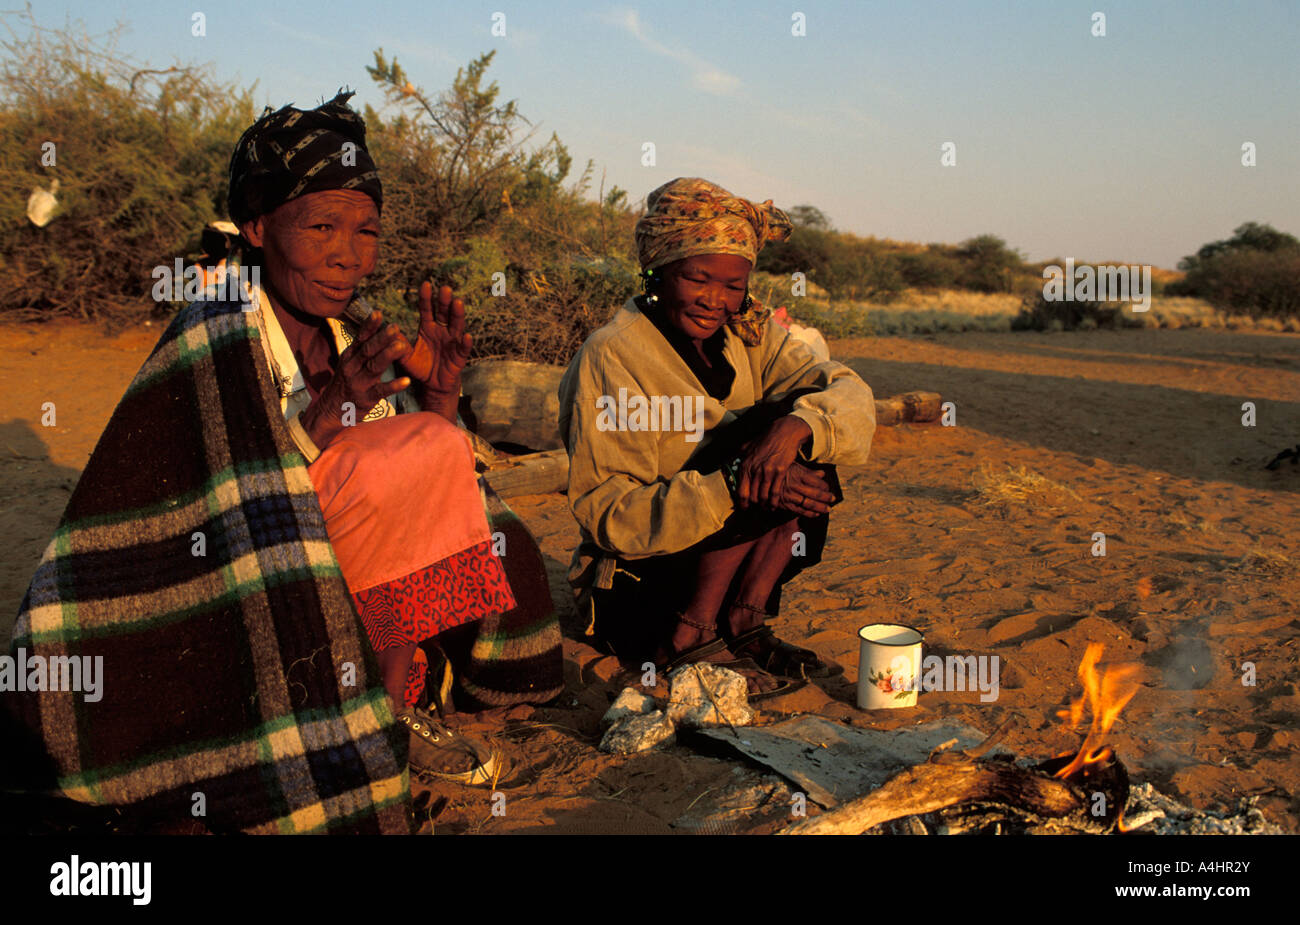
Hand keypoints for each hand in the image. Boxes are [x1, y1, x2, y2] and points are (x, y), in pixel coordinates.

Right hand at [300, 310, 411, 448]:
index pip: (360, 339)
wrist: (330, 411)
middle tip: (395, 327)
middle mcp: (352, 368)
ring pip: (373, 367)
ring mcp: (358, 384)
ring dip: (388, 356)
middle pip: (367, 351)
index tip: (378, 313)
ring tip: (402, 346)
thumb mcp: (348, 364)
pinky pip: (381, 391)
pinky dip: (393, 386)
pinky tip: (406, 381)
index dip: (369, 326)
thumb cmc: (344, 384)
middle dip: (381, 338)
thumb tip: (373, 326)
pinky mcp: (366, 399)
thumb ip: (361, 348)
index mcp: (349, 357)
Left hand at [401, 281, 471, 419]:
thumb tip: (385, 329)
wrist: (432, 385)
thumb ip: (397, 343)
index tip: (425, 284)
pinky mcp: (459, 356)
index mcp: (428, 327)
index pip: (427, 309)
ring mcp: (452, 342)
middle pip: (443, 313)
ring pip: (456, 325)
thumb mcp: (405, 355)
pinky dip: (466, 343)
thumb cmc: (419, 367)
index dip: (426, 298)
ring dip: (457, 314)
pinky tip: (467, 336)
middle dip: (444, 301)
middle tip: (444, 288)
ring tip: (458, 303)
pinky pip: (463, 349)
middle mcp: (441, 331)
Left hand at [736, 415, 813, 508]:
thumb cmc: (766, 439)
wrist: (784, 432)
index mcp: (745, 465)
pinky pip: (775, 492)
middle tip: (758, 510)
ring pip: (764, 496)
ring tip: (766, 509)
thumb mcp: (749, 445)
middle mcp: (754, 469)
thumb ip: (740, 454)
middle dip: (755, 506)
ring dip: (765, 505)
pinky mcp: (780, 471)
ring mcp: (767, 471)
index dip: (742, 503)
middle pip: (752, 496)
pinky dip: (774, 501)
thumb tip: (732, 459)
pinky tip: (774, 505)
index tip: (744, 508)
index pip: (740, 491)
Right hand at [772, 463, 835, 516]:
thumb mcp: (793, 466)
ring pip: (809, 504)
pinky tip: (816, 514)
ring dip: (821, 507)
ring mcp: (790, 496)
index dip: (825, 486)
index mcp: (799, 474)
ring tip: (828, 509)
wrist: (761, 479)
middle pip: (816, 493)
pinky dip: (809, 513)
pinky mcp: (785, 504)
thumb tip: (822, 474)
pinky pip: (800, 511)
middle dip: (826, 497)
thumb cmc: (779, 470)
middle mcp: (796, 485)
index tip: (828, 488)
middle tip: (833, 499)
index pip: (817, 482)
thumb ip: (809, 472)